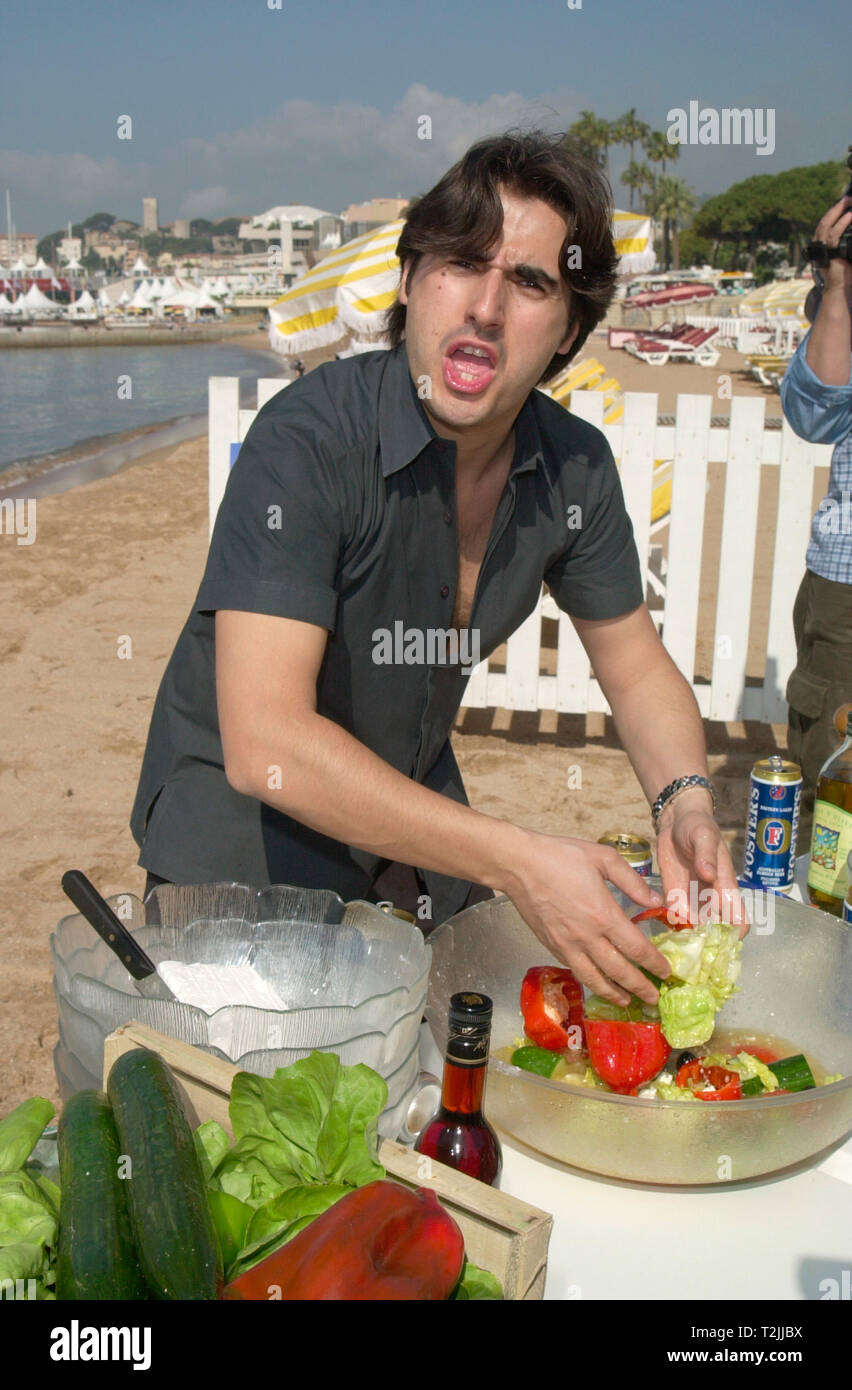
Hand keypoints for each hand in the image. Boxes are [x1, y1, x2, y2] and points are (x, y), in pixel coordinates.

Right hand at [496, 829, 675, 1007]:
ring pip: (594, 979)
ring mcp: (566, 945)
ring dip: (613, 994)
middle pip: (619, 971)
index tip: (666, 972)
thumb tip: (655, 899)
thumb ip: (632, 881)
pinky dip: (589, 981)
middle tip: (653, 998)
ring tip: (626, 1002)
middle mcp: (587, 937)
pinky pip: (574, 970)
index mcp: (604, 915)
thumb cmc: (560, 856)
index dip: (654, 963)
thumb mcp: (603, 857)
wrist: (518, 864)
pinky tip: (597, 981)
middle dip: (639, 987)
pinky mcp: (551, 946)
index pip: (636, 948)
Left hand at [655, 791, 748, 935]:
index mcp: (725, 887)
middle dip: (706, 943)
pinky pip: (673, 915)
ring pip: (693, 927)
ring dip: (686, 937)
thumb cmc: (698, 826)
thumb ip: (706, 855)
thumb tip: (709, 875)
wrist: (676, 820)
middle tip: (692, 951)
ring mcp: (691, 898)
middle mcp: (710, 898)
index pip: (738, 919)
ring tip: (675, 946)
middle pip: (714, 930)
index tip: (722, 945)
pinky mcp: (672, 894)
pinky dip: (670, 925)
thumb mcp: (703, 836)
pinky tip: (662, 930)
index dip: (734, 935)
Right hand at [813, 194, 851, 297]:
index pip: (826, 224)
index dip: (834, 212)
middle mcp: (819, 246)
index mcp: (822, 245)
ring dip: (838, 211)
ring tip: (848, 201)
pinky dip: (842, 224)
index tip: (845, 202)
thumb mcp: (847, 254)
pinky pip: (833, 235)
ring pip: (826, 225)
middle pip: (825, 221)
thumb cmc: (846, 275)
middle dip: (836, 207)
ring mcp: (822, 250)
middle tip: (848, 197)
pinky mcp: (828, 255)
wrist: (841, 291)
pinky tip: (850, 216)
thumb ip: (848, 241)